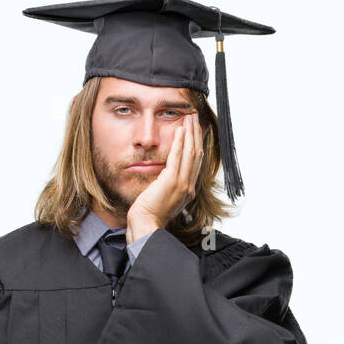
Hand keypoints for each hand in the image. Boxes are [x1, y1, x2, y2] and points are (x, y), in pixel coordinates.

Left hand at [127, 111, 203, 243]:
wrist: (146, 225)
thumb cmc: (149, 216)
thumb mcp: (162, 198)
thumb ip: (166, 186)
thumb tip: (163, 176)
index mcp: (187, 191)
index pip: (195, 163)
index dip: (196, 144)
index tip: (196, 131)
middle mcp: (189, 186)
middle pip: (196, 154)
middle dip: (196, 134)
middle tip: (195, 118)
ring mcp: (183, 184)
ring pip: (191, 153)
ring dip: (191, 133)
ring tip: (190, 118)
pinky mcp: (173, 181)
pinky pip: (179, 158)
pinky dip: (180, 143)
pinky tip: (181, 131)